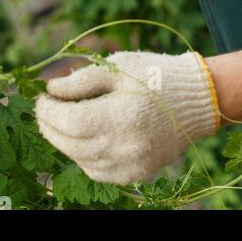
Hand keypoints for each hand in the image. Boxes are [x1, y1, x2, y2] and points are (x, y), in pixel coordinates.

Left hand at [34, 50, 219, 184]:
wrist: (199, 100)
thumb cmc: (156, 75)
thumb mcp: (118, 67)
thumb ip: (81, 79)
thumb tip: (50, 90)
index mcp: (121, 116)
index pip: (67, 121)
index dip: (47, 110)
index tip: (42, 97)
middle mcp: (125, 146)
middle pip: (69, 143)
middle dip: (50, 126)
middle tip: (46, 109)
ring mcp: (131, 165)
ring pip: (80, 160)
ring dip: (65, 141)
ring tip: (65, 120)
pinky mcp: (137, 174)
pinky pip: (98, 171)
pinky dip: (84, 156)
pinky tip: (86, 138)